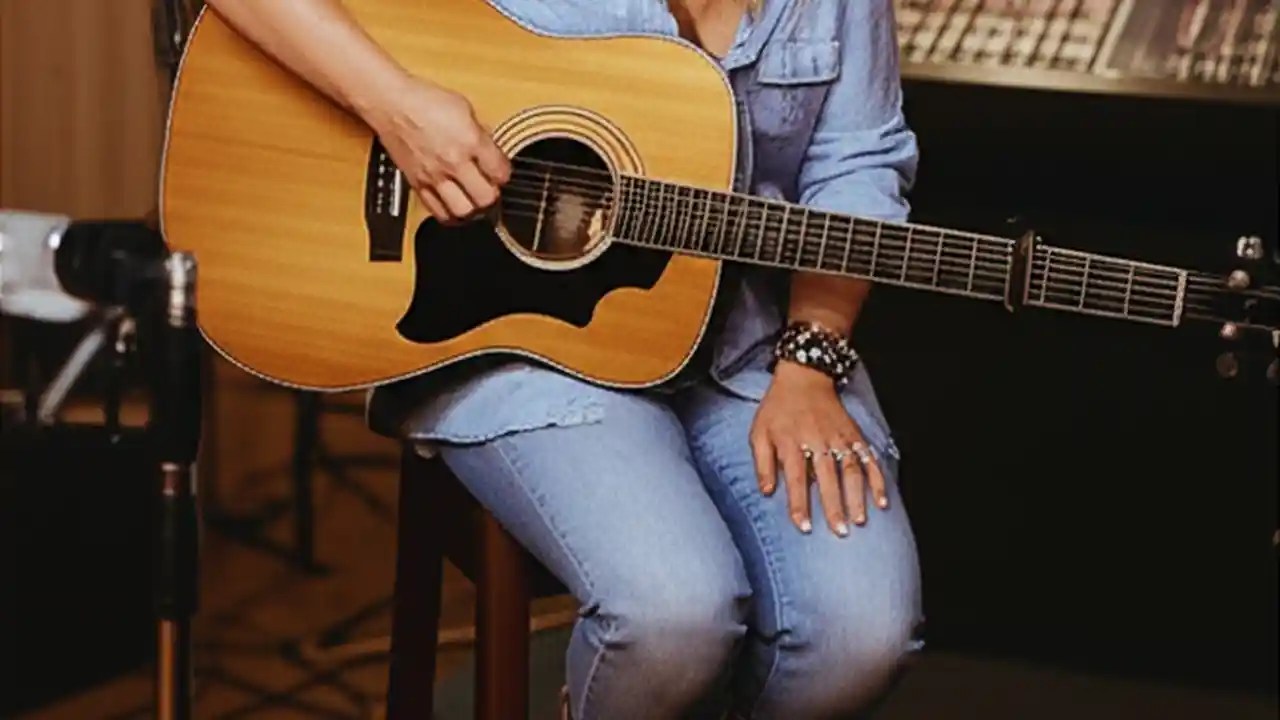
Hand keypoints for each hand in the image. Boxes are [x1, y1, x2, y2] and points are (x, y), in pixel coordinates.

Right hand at [365, 75, 510, 224]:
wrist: (391, 104)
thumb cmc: (424, 101)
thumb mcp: (464, 109)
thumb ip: (481, 134)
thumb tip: (491, 152)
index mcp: (470, 140)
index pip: (501, 172)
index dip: (504, 174)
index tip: (500, 172)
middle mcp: (453, 162)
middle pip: (485, 197)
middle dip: (492, 195)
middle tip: (489, 189)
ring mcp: (435, 176)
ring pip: (463, 211)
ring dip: (473, 209)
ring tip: (473, 201)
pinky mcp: (418, 184)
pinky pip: (438, 211)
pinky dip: (450, 213)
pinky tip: (454, 205)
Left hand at [749, 360, 888, 536]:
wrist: (803, 377)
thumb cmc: (777, 410)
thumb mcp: (759, 433)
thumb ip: (762, 463)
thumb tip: (766, 492)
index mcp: (791, 443)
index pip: (797, 479)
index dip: (800, 504)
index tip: (804, 527)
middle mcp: (817, 442)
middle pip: (828, 478)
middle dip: (834, 506)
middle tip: (839, 532)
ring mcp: (839, 438)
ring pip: (851, 470)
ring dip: (857, 496)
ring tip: (859, 520)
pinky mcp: (854, 434)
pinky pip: (868, 458)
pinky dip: (878, 480)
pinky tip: (882, 501)